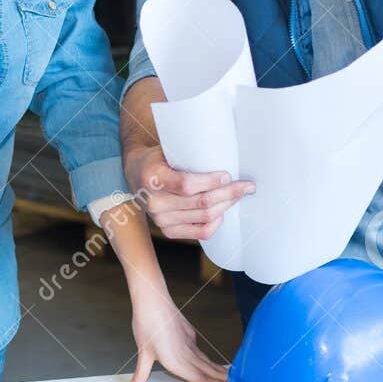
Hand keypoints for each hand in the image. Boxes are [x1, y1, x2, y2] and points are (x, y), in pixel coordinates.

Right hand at [123, 142, 253, 240]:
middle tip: (247, 186)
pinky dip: (215, 223)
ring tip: (238, 196)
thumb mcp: (166, 149)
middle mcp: (154, 203)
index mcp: (152, 178)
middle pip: (200, 203)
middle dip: (229, 193)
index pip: (186, 185)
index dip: (210, 181)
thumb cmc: (157, 158)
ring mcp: (160, 220)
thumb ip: (187, 153)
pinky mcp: (168, 230)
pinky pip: (200, 232)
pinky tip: (223, 213)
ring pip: (204, 217)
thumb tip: (224, 148)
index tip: (227, 175)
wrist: (135, 175)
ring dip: (226, 206)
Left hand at [127, 291, 229, 381]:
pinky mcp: (189, 334)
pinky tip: (209, 361)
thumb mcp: (143, 352)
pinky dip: (208, 359)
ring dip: (218, 370)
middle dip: (222, 380)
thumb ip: (142, 373)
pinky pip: (201, 351)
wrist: (152, 301)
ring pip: (207, 360)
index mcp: (177, 361)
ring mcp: (190, 343)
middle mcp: (187, 354)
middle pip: (208, 370)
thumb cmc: (147, 323)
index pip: (200, 378)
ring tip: (229, 377)